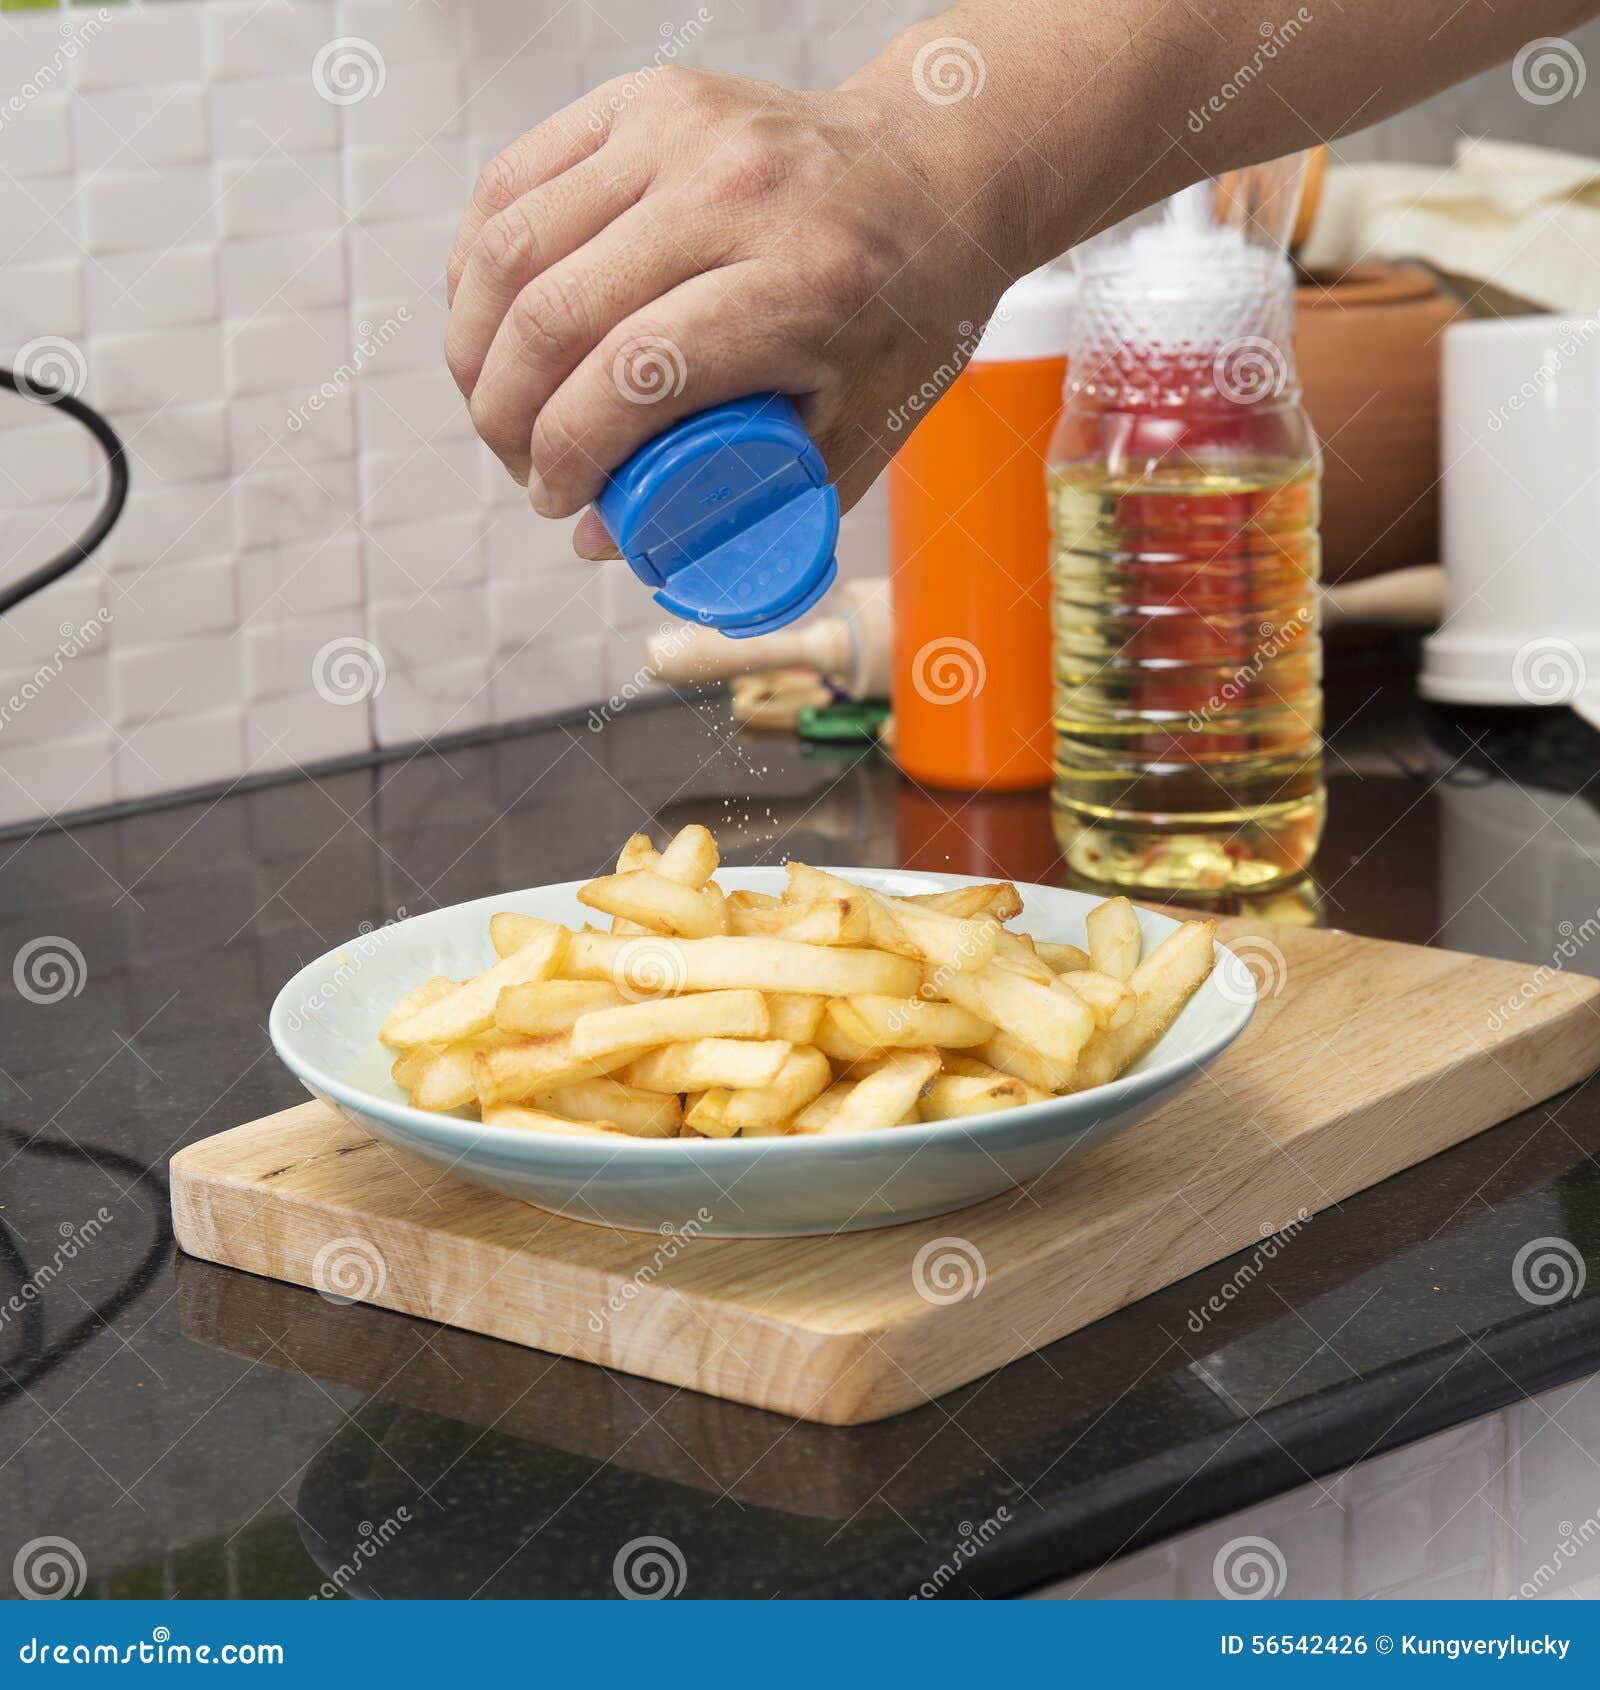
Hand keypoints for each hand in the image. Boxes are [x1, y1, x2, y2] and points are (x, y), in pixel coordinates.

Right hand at [445, 63, 1025, 557]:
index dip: (565, 455)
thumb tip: (595, 536)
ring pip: (513, 245)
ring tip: (494, 404)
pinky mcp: (641, 97)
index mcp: (804, 287)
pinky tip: (492, 320)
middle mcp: (736, 194)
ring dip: (475, 344)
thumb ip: (742, 505)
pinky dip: (478, 262)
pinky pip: (514, 180)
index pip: (632, 377)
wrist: (936, 174)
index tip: (555, 497)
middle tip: (519, 464)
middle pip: (556, 315)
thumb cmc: (902, 317)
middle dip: (505, 415)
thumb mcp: (858, 432)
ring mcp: (681, 130)